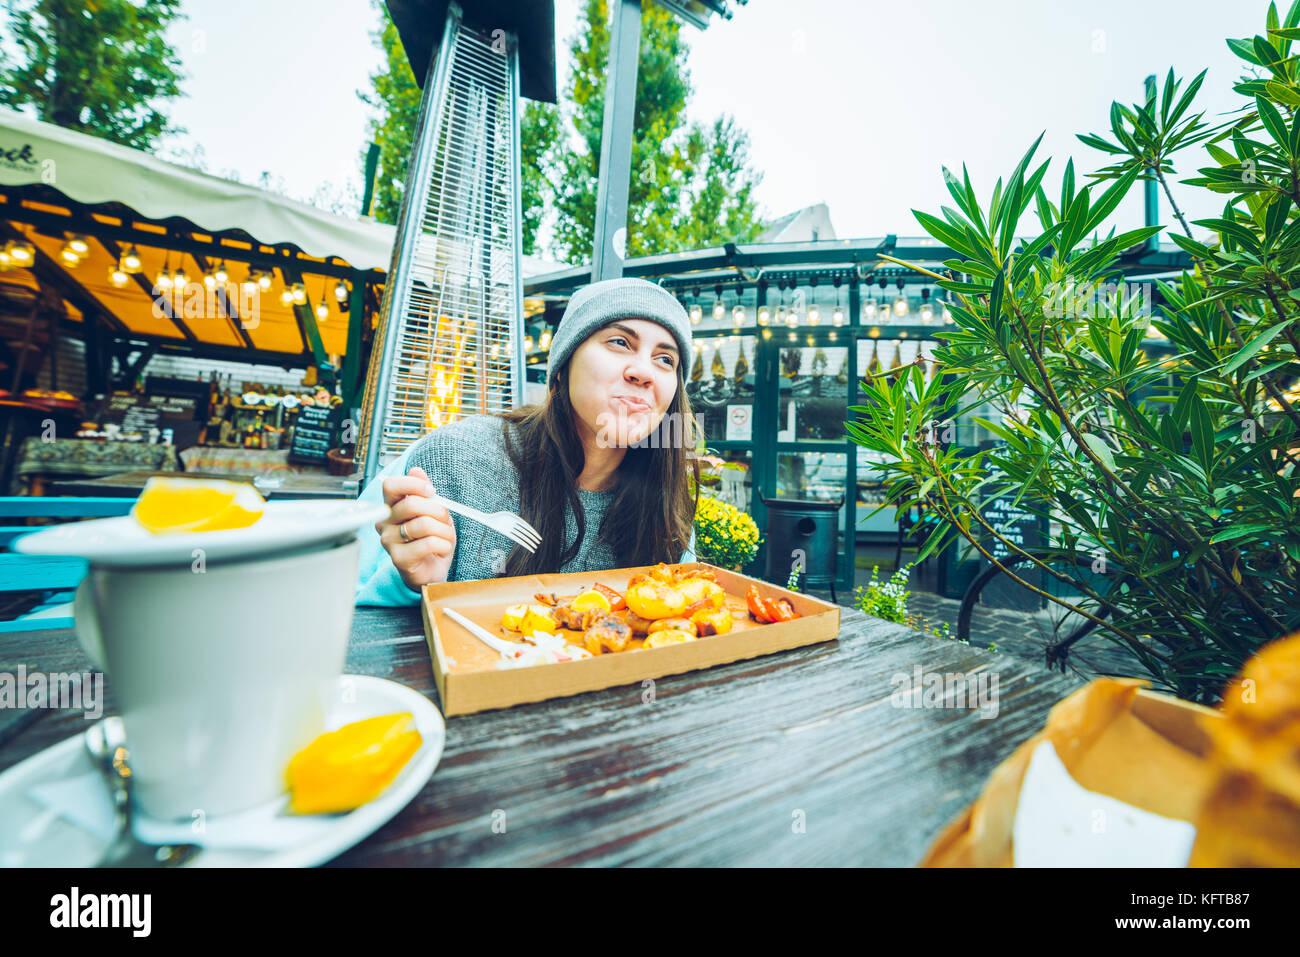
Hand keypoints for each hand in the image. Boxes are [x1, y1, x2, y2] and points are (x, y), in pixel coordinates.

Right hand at [376, 465, 456, 590]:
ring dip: (444, 530)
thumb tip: (416, 471)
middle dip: (437, 510)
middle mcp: (385, 523)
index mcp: (391, 507)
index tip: (431, 491)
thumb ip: (424, 491)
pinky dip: (443, 544)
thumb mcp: (433, 511)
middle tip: (445, 519)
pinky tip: (442, 548)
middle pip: (411, 505)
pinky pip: (428, 543)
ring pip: (423, 525)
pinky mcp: (399, 558)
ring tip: (445, 537)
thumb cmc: (431, 539)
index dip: (412, 484)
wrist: (432, 570)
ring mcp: (389, 541)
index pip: (390, 486)